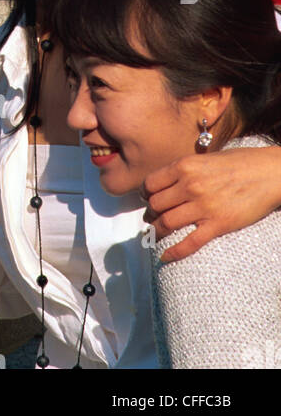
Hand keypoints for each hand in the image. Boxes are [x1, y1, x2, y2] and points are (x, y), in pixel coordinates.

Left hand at [143, 145, 280, 262]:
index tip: (148, 198)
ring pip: (167, 223)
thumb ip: (186, 170)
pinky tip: (164, 256)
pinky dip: (174, 252)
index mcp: (185, 166)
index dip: (146, 193)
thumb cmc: (240, 162)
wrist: (269, 173)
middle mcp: (190, 185)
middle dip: (151, 213)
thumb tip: (168, 182)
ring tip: (156, 234)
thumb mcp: (206, 158)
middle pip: (156, 205)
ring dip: (157, 231)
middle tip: (152, 217)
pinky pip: (189, 242)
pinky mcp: (218, 224)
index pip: (151, 184)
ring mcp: (203, 206)